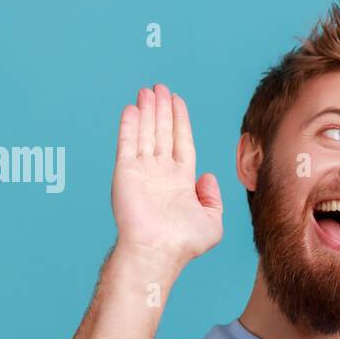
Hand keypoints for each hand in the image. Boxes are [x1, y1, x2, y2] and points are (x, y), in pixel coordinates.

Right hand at [111, 83, 222, 267]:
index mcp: (180, 181)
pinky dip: (130, 125)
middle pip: (162, 133)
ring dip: (147, 111)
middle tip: (160, 88)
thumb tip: (207, 176)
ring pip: (146, 133)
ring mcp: (142, 171)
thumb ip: (214, 198)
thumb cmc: (184, 243)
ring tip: (147, 91)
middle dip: (162, 110)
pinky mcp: (126, 172)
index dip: (180, 121)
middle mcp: (161, 173)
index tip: (177, 101)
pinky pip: (128, 143)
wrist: (158, 251)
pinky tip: (132, 108)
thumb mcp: (212, 221)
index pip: (181, 142)